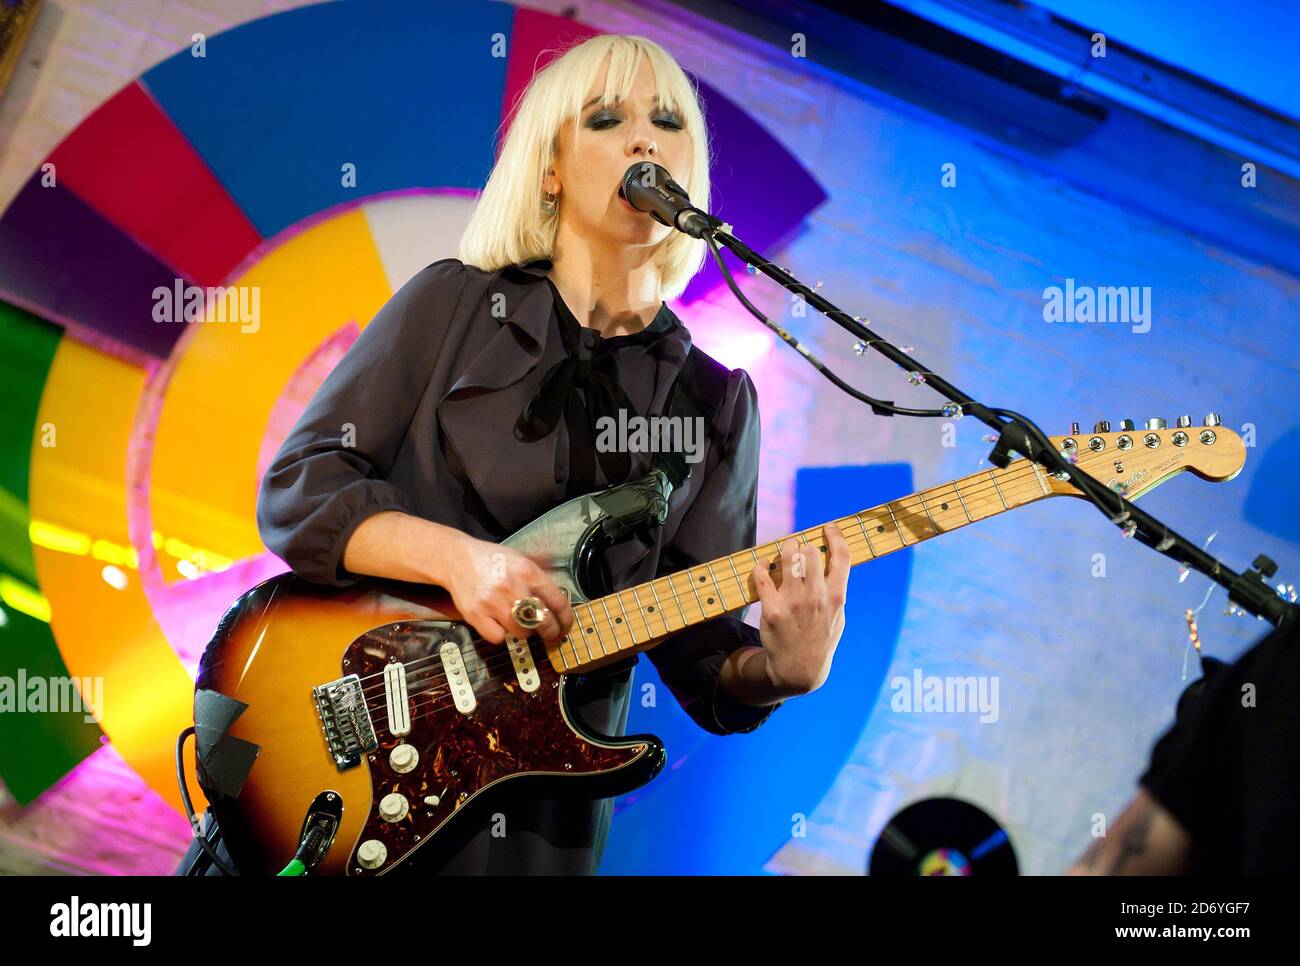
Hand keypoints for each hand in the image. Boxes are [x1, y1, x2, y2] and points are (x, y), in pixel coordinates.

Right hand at [440, 534, 573, 645]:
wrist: (457, 559)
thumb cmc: (491, 560)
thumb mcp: (519, 557)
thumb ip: (541, 569)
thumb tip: (560, 579)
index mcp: (528, 572)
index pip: (557, 602)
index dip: (566, 619)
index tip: (565, 626)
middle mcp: (513, 587)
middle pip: (543, 621)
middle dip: (552, 633)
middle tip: (552, 636)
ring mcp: (494, 603)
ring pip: (522, 632)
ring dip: (525, 632)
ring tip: (520, 624)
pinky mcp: (476, 615)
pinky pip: (498, 637)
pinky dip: (501, 635)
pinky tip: (499, 624)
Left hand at [750, 522, 849, 695]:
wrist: (800, 669)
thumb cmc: (821, 638)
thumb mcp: (838, 616)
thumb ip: (836, 589)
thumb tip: (833, 560)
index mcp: (836, 597)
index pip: (841, 556)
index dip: (835, 535)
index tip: (828, 527)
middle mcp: (816, 597)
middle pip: (810, 552)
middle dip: (804, 546)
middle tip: (799, 549)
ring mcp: (793, 603)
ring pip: (788, 558)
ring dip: (785, 550)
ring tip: (784, 552)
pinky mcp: (772, 609)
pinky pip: (763, 577)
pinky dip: (761, 566)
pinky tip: (764, 565)